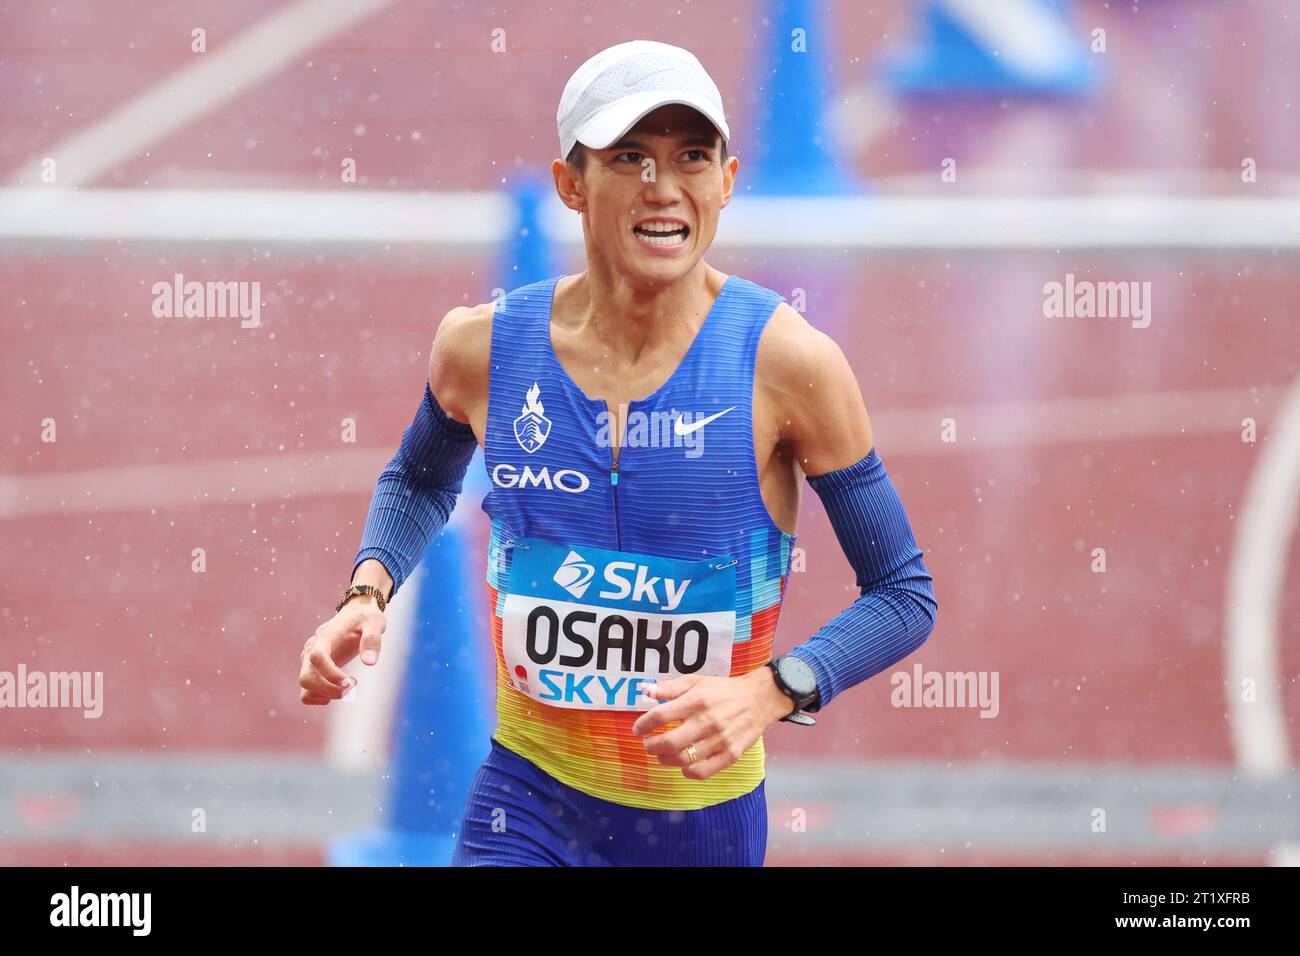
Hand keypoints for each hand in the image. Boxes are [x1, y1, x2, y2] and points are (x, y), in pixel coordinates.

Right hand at [297, 598, 385, 705]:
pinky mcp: (310, 669)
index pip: (316, 657)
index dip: (331, 674)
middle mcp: (311, 648)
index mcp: (325, 636)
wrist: (354, 615)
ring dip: (326, 695)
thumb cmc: (365, 618)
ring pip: (304, 688)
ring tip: (348, 687)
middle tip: (352, 686)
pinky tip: (339, 689)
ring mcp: (308, 660)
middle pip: (305, 678)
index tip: (350, 681)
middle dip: (329, 689)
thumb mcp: (374, 622)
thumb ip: (372, 640)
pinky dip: (322, 697)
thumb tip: (369, 663)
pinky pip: (307, 692)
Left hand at [631, 668, 795, 779]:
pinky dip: (688, 772)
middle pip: (669, 742)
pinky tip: (683, 766)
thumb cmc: (724, 690)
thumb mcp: (697, 682)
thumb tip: (645, 691)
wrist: (759, 699)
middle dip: (651, 746)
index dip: (644, 724)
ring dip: (665, 760)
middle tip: (647, 744)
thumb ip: (670, 688)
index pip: (661, 715)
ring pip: (683, 759)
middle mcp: (707, 721)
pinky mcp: (730, 755)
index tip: (638, 729)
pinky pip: (703, 772)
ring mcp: (720, 740)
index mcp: (697, 701)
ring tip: (661, 755)